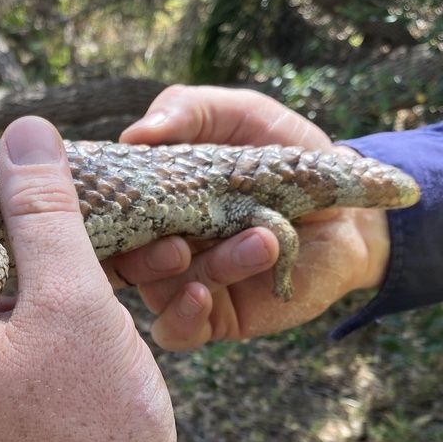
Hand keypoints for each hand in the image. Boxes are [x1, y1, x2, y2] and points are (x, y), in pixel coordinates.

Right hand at [102, 85, 390, 349]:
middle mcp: (154, 243)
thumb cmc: (286, 158)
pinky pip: (175, 330)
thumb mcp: (240, 117)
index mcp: (149, 199)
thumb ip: (190, 111)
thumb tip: (135, 133)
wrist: (346, 214)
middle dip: (142, 251)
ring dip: (202, 268)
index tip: (114, 198)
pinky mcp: (210, 317)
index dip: (95, 209)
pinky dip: (183, 315)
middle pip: (118, 258)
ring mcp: (178, 284)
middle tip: (179, 241)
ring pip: (157, 290)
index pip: (101, 211)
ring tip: (258, 240)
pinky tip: (206, 293)